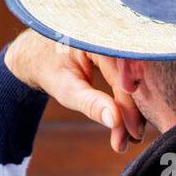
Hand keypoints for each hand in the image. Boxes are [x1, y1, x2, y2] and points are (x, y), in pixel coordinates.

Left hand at [4, 30, 145, 153]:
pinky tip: (129, 121)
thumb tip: (115, 121)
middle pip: (135, 78)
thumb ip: (91, 104)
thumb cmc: (49, 68)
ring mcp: (120, 43)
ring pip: (136, 80)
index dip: (130, 108)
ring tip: (131, 137)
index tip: (134, 134)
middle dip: (135, 111)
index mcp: (101, 39)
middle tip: (134, 139)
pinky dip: (130, 99)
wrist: (39, 53)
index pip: (123, 78)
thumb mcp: (66, 89)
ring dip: (135, 109)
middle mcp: (115, 36)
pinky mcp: (122, 52)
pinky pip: (131, 77)